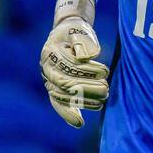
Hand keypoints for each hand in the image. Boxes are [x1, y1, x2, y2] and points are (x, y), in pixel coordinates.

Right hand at [40, 0, 108, 127]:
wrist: (67, 34)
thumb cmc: (76, 31)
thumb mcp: (80, 30)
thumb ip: (84, 41)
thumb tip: (89, 55)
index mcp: (50, 52)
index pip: (68, 66)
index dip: (87, 70)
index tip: (105, 70)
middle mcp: (46, 68)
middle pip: (65, 84)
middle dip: (87, 88)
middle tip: (106, 89)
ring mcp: (49, 80)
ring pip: (63, 96)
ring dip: (83, 101)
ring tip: (102, 101)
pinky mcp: (56, 89)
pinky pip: (59, 104)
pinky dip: (68, 114)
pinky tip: (79, 123)